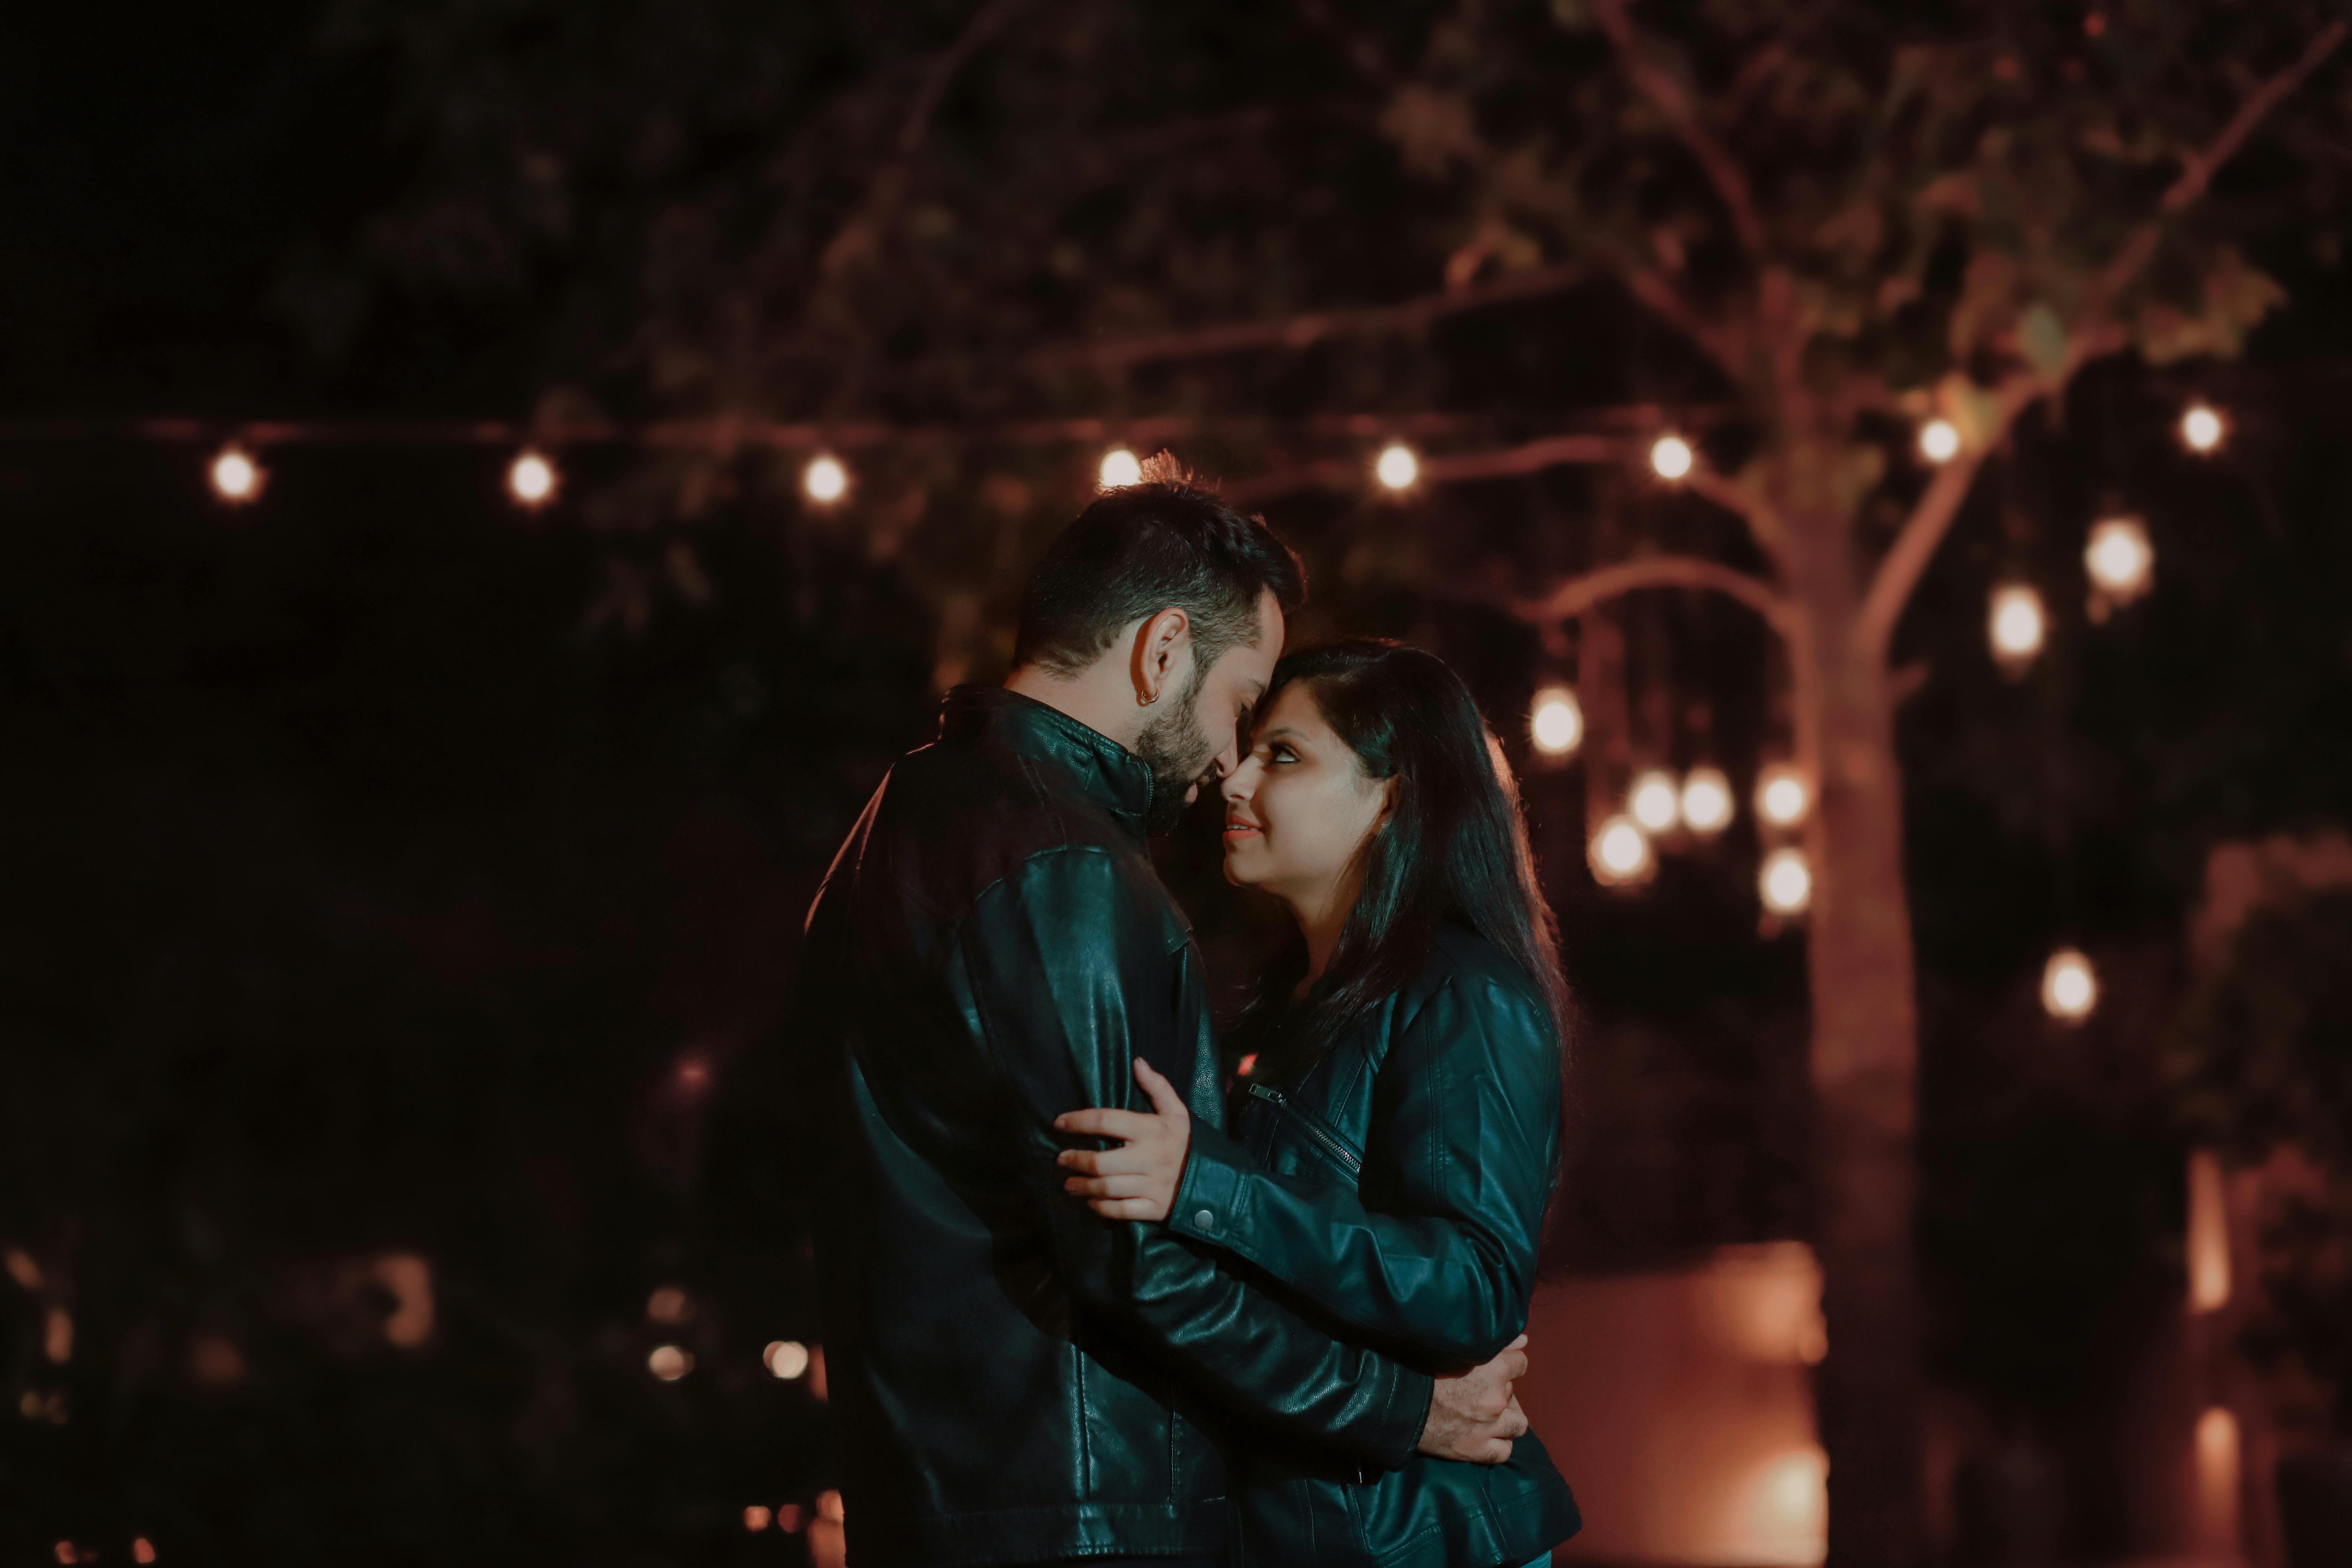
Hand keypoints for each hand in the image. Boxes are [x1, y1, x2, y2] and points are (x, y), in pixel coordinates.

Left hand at [1051, 1057, 1190, 1221]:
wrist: (1218, 1180)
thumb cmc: (1189, 1142)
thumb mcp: (1177, 1112)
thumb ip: (1157, 1087)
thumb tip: (1137, 1062)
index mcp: (1152, 1130)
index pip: (1107, 1120)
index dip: (1078, 1121)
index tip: (1059, 1123)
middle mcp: (1150, 1158)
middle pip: (1101, 1162)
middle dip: (1075, 1160)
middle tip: (1061, 1159)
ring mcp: (1152, 1186)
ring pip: (1107, 1188)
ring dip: (1082, 1186)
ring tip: (1068, 1183)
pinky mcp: (1155, 1209)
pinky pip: (1121, 1211)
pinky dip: (1101, 1207)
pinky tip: (1090, 1201)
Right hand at [1416, 1334, 1529, 1464]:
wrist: (1398, 1401)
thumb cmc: (1422, 1367)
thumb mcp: (1459, 1347)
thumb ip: (1497, 1342)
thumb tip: (1524, 1340)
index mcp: (1493, 1368)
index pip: (1521, 1363)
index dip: (1509, 1365)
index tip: (1496, 1368)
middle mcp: (1496, 1398)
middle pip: (1514, 1393)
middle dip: (1501, 1391)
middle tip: (1481, 1391)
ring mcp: (1488, 1426)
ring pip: (1518, 1424)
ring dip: (1507, 1418)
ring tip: (1491, 1415)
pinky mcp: (1476, 1449)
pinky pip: (1504, 1451)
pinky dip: (1499, 1443)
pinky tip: (1487, 1436)